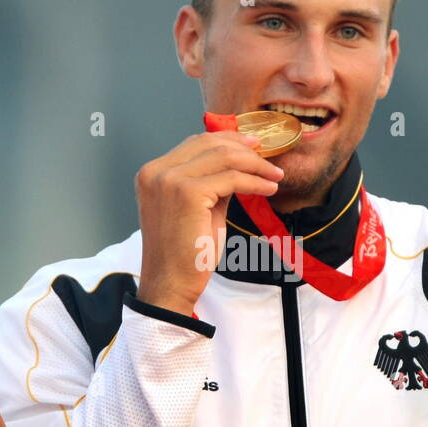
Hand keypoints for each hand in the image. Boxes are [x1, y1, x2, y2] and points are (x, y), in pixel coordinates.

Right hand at [134, 131, 283, 314]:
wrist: (170, 285)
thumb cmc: (183, 254)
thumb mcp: (197, 209)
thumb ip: (211, 184)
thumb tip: (239, 167)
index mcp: (153, 173)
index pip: (196, 143)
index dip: (228, 140)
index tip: (254, 147)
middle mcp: (156, 172)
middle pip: (209, 143)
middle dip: (245, 148)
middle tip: (269, 160)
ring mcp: (169, 180)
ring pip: (223, 157)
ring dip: (255, 165)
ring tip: (274, 176)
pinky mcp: (187, 193)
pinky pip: (232, 178)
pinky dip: (255, 181)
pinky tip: (267, 189)